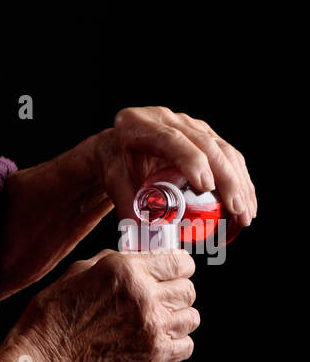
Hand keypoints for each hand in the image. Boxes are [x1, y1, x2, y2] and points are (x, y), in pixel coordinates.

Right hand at [13, 246, 198, 361]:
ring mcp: (151, 329)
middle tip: (162, 293)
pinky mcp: (152, 356)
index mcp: (127, 271)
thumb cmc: (57, 311)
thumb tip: (142, 260)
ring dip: (177, 315)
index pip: (180, 262)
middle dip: (177, 289)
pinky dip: (176, 341)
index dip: (178, 265)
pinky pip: (186, 346)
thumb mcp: (83, 269)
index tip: (175, 268)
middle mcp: (144, 298)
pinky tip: (157, 337)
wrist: (47, 355)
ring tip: (159, 317)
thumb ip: (119, 261)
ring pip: (191, 317)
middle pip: (188, 290)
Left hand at [93, 106, 256, 226]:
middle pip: (205, 144)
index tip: (206, 186)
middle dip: (227, 180)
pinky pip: (228, 154)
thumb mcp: (114, 183)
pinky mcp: (203, 132)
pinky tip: (247, 202)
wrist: (116, 149)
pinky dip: (240, 179)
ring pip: (222, 149)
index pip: (170, 139)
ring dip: (240, 183)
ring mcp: (187, 123)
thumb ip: (127, 208)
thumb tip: (146, 243)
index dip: (191, 160)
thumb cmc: (114, 166)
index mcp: (137, 124)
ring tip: (246, 214)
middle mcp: (165, 118)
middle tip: (237, 211)